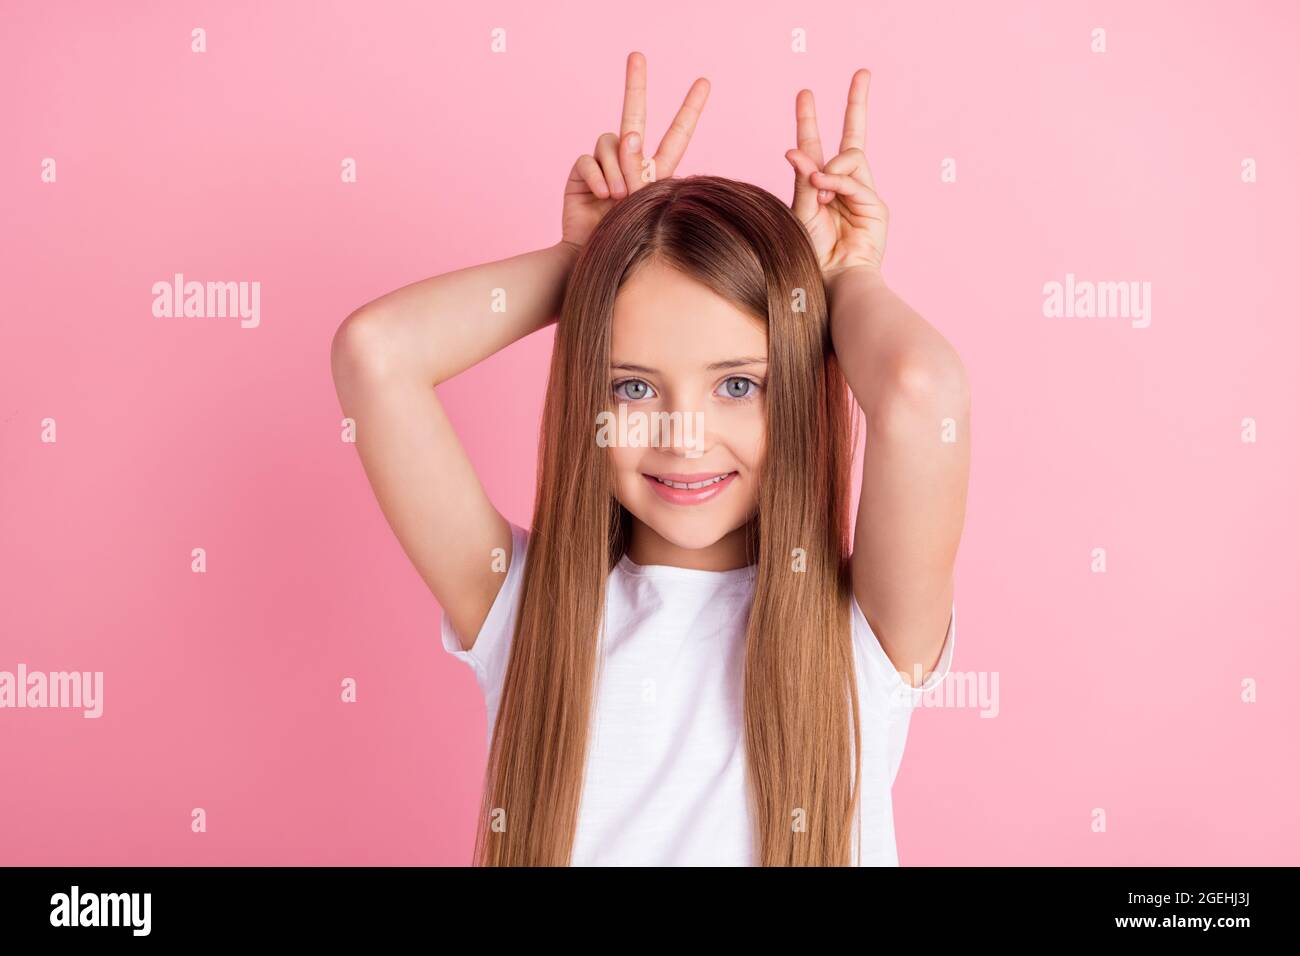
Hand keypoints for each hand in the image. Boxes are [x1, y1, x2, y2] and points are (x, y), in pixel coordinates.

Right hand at [561, 52, 709, 250]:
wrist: (592, 262)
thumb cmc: (628, 244)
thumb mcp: (647, 209)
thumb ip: (641, 174)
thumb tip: (629, 137)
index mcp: (654, 171)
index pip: (676, 135)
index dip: (689, 109)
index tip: (704, 82)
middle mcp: (628, 162)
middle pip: (634, 114)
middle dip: (635, 83)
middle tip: (637, 55)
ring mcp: (603, 166)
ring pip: (611, 141)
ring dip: (617, 166)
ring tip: (619, 196)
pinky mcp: (582, 173)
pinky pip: (589, 158)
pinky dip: (598, 175)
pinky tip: (602, 196)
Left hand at [784, 69, 887, 281]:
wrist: (830, 284)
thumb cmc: (809, 255)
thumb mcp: (799, 212)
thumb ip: (802, 180)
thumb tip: (794, 150)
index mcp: (818, 186)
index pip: (813, 145)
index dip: (808, 119)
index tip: (805, 93)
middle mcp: (842, 187)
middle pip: (853, 137)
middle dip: (857, 103)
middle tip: (862, 72)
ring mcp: (862, 196)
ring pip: (851, 158)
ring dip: (831, 169)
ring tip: (818, 189)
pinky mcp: (876, 209)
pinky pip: (855, 184)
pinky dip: (838, 184)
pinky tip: (824, 190)